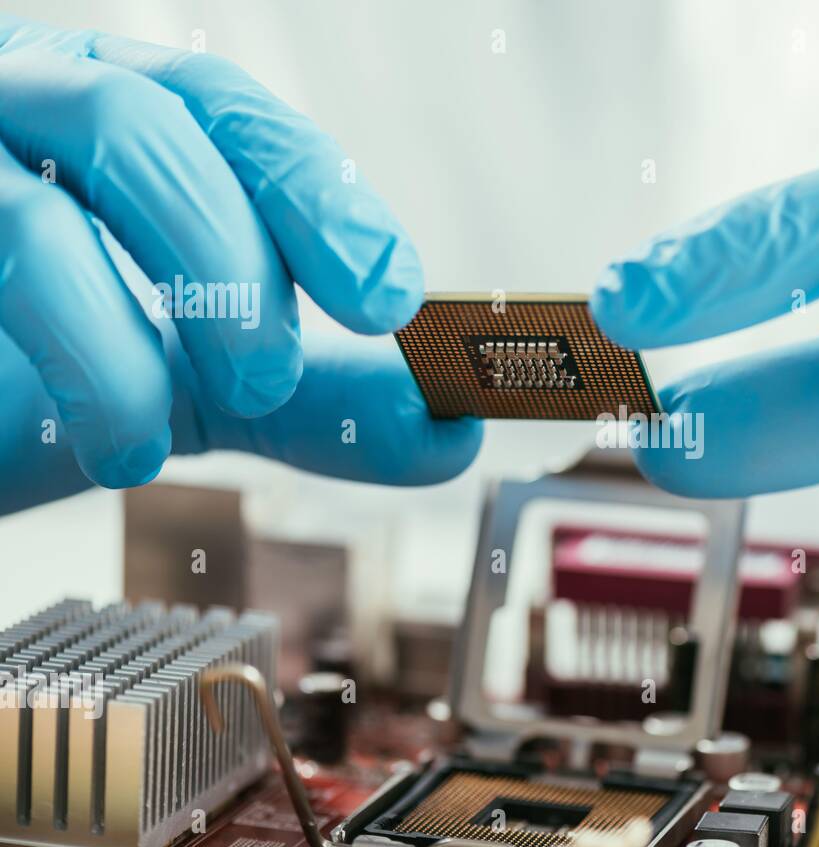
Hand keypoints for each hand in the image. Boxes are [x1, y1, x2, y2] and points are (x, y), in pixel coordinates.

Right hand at [0, 15, 478, 510]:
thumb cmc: (45, 369)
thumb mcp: (199, 377)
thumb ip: (319, 399)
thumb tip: (451, 430)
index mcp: (118, 114)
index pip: (226, 111)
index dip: (316, 193)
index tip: (393, 293)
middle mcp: (29, 106)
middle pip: (146, 123)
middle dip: (233, 252)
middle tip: (275, 370)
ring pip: (37, 212)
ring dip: (123, 342)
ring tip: (159, 441)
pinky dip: (62, 363)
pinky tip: (99, 441)